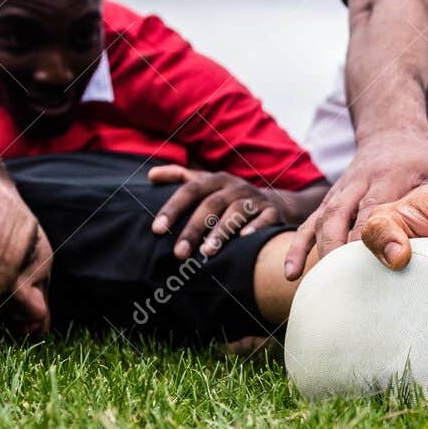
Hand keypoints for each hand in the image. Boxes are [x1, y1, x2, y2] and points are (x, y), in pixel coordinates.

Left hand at [149, 166, 285, 258]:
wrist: (276, 205)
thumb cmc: (231, 198)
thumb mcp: (208, 184)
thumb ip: (180, 177)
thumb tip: (151, 175)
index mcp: (215, 180)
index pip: (190, 190)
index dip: (173, 209)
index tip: (156, 230)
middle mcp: (235, 187)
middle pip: (211, 205)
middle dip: (194, 229)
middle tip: (179, 253)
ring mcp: (255, 199)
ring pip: (236, 213)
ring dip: (221, 232)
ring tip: (206, 253)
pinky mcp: (273, 213)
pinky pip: (265, 219)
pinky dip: (255, 228)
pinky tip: (243, 240)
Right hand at [285, 132, 427, 279]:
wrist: (393, 131)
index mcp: (394, 175)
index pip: (381, 207)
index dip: (381, 235)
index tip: (390, 263)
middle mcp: (363, 181)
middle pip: (344, 216)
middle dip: (341, 251)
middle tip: (346, 288)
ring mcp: (342, 190)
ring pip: (323, 220)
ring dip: (319, 253)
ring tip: (321, 289)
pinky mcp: (330, 200)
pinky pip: (307, 224)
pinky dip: (298, 248)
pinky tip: (293, 276)